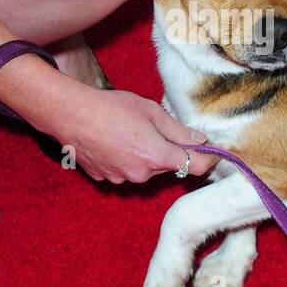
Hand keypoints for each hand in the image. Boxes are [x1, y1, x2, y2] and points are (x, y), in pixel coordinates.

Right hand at [45, 85, 219, 184]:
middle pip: (167, 167)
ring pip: (145, 169)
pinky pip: (124, 171)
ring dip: (144, 156)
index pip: (196, 166)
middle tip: (153, 128)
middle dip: (167, 151)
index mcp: (157, 156)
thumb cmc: (111, 107)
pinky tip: (113, 141)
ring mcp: (122, 179)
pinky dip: (124, 160)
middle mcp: (142, 174)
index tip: (215, 154)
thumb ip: (178, 130)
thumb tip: (201, 140)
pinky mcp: (105, 179)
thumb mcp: (150, 111)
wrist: (70, 115)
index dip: (209, 160)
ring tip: (127, 132)